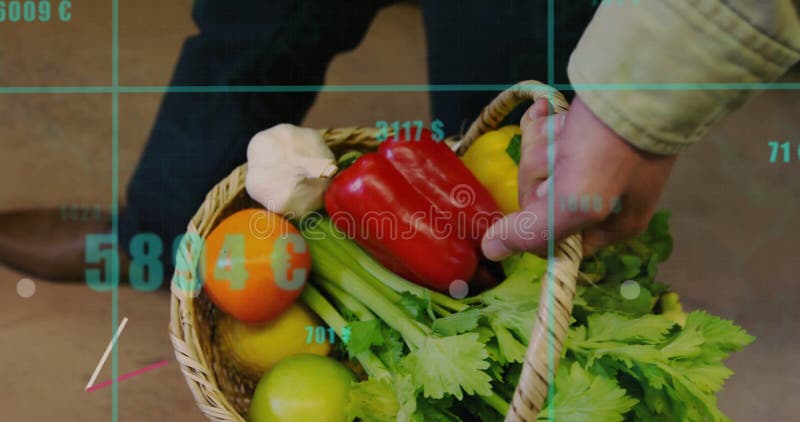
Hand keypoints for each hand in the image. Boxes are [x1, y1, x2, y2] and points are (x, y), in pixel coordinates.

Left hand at [481, 96, 676, 259]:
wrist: (639, 82)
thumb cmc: (612, 151)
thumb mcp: (575, 202)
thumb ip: (533, 231)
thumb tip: (492, 250)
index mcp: (611, 227)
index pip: (556, 242)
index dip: (538, 222)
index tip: (543, 198)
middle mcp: (603, 199)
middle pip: (543, 199)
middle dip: (542, 172)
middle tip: (562, 156)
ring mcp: (591, 163)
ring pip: (542, 164)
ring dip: (544, 145)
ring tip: (566, 131)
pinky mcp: (580, 133)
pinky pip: (545, 136)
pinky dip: (542, 124)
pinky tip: (546, 112)